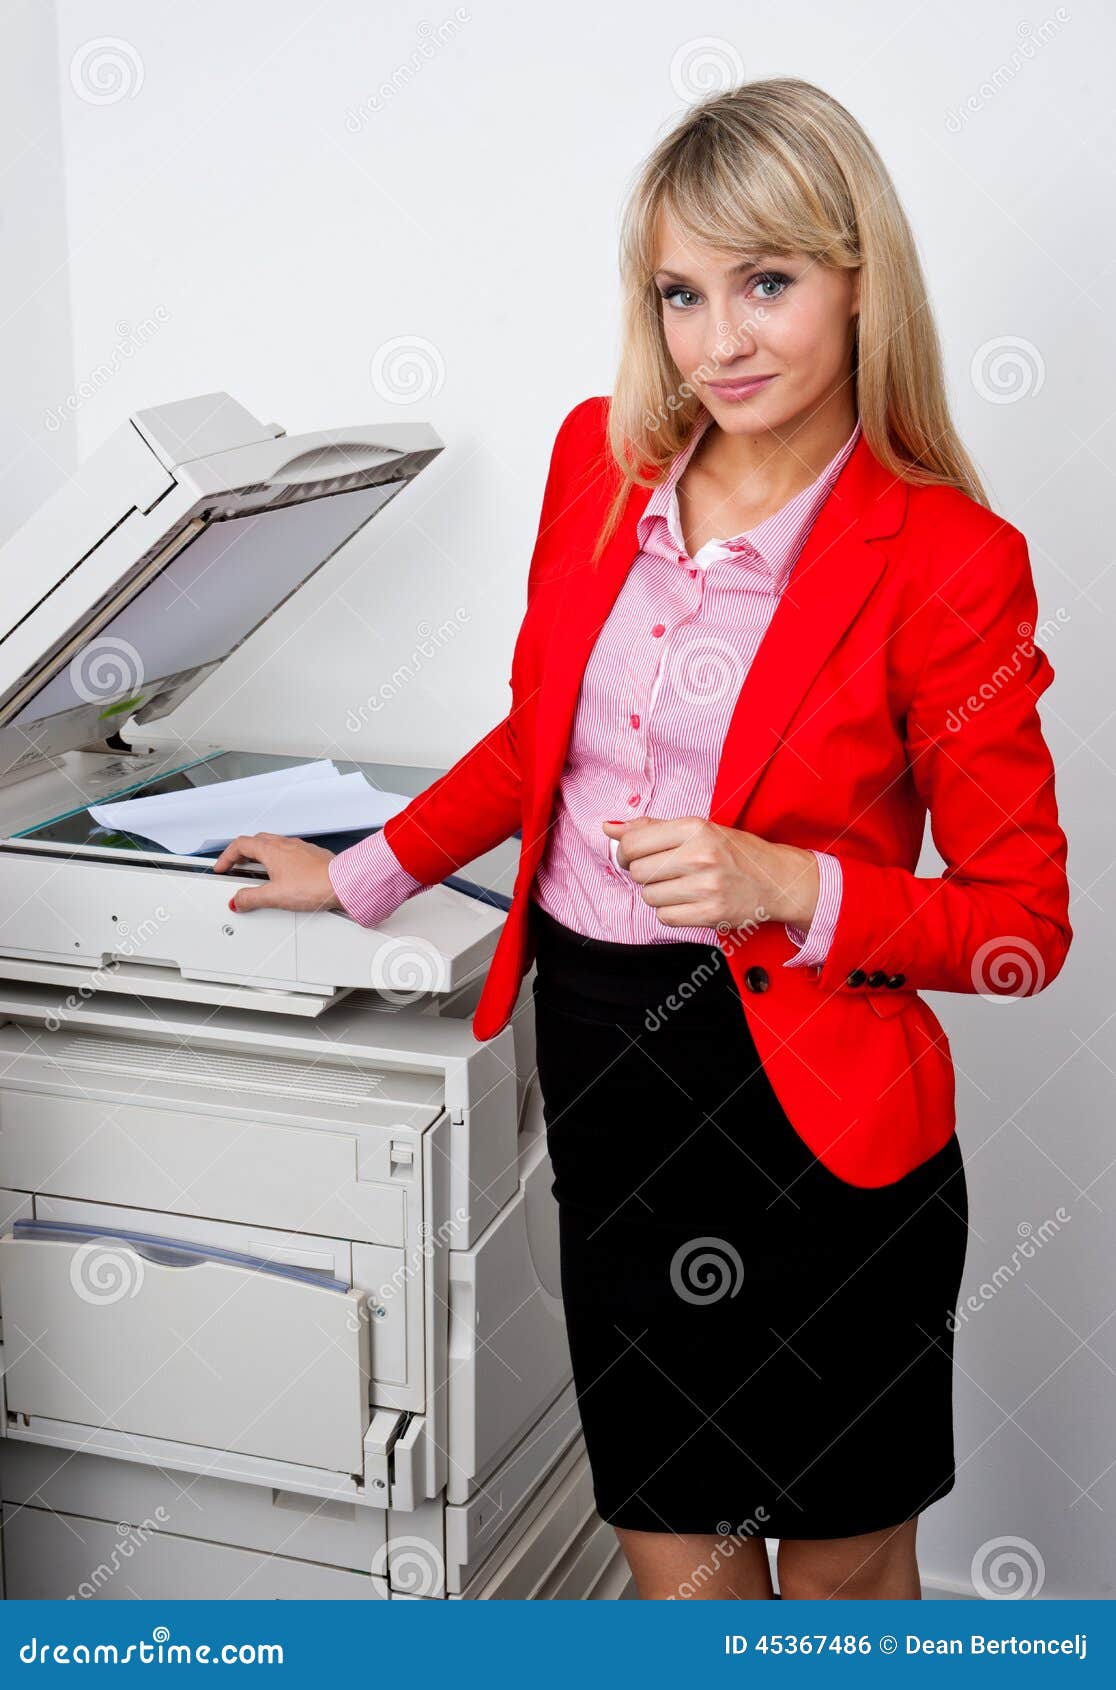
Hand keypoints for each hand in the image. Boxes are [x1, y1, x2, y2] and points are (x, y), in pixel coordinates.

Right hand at [211, 833, 343, 913]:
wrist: (344, 883)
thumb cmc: (315, 884)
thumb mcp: (275, 896)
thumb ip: (252, 898)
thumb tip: (238, 900)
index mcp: (272, 850)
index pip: (240, 845)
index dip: (226, 856)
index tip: (221, 867)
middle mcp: (285, 844)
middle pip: (255, 842)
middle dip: (241, 853)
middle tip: (235, 866)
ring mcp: (300, 848)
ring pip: (272, 845)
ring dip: (259, 855)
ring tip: (256, 871)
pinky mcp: (311, 856)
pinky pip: (288, 852)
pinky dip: (277, 859)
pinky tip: (281, 874)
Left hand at [601, 816, 818, 931]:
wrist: (778, 880)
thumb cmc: (735, 852)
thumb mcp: (698, 829)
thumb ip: (651, 828)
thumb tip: (608, 827)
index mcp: (694, 828)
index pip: (633, 843)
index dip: (625, 853)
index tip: (633, 856)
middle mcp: (700, 855)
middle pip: (638, 872)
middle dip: (644, 874)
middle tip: (664, 872)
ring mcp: (706, 887)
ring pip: (649, 896)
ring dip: (658, 894)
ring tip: (681, 886)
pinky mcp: (710, 914)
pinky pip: (665, 917)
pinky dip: (671, 912)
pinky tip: (689, 901)